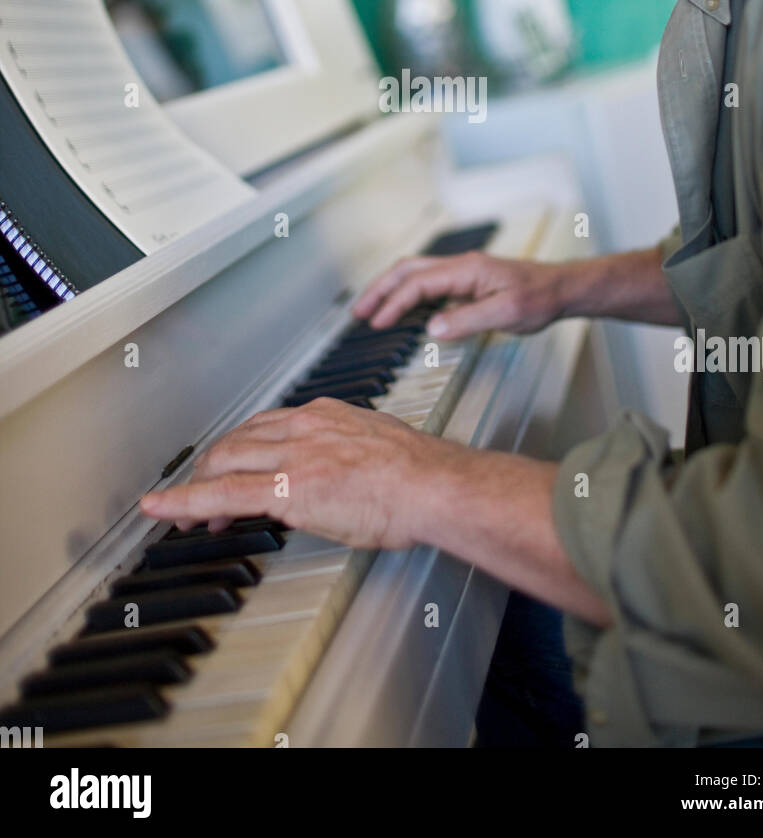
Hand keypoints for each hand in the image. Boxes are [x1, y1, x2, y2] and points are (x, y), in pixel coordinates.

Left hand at [140, 397, 465, 549]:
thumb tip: (339, 467)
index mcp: (324, 415)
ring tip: (183, 513)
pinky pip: (222, 494)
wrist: (433, 485)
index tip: (229, 465)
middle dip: (210, 467)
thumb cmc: (419, 474)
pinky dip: (184, 502)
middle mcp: (302, 428)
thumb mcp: (375, 444)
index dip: (239, 449)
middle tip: (200, 496)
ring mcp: (292, 457)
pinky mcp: (286, 489)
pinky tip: (164, 511)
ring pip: (223, 463)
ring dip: (197, 487)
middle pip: (235, 440)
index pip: (264, 426)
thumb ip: (347, 449)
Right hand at [352, 252, 569, 339]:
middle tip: (358, 312)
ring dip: (390, 290)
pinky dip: (407, 294)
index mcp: (466, 270)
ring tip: (370, 311)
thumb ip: (468, 320)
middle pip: (407, 270)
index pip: (418, 283)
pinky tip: (402, 310)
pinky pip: (428, 284)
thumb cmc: (540, 297)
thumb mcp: (507, 313)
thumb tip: (432, 329)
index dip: (394, 303)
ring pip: (415, 274)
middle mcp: (460, 266)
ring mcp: (462, 273)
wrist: (561, 288)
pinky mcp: (466, 283)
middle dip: (380, 289)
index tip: (377, 324)